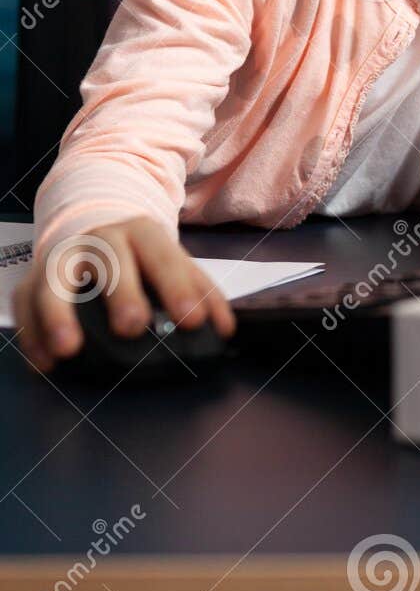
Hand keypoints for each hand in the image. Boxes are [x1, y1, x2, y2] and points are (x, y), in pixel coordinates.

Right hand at [13, 216, 236, 373]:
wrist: (93, 227)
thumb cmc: (139, 257)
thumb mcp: (170, 263)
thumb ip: (197, 291)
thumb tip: (224, 329)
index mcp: (142, 233)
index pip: (163, 255)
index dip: (178, 286)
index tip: (192, 319)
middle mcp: (101, 240)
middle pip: (111, 260)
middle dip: (122, 292)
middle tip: (133, 327)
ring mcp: (63, 256)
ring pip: (55, 278)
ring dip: (60, 314)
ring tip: (69, 348)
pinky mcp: (33, 279)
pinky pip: (25, 302)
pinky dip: (31, 333)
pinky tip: (45, 363)